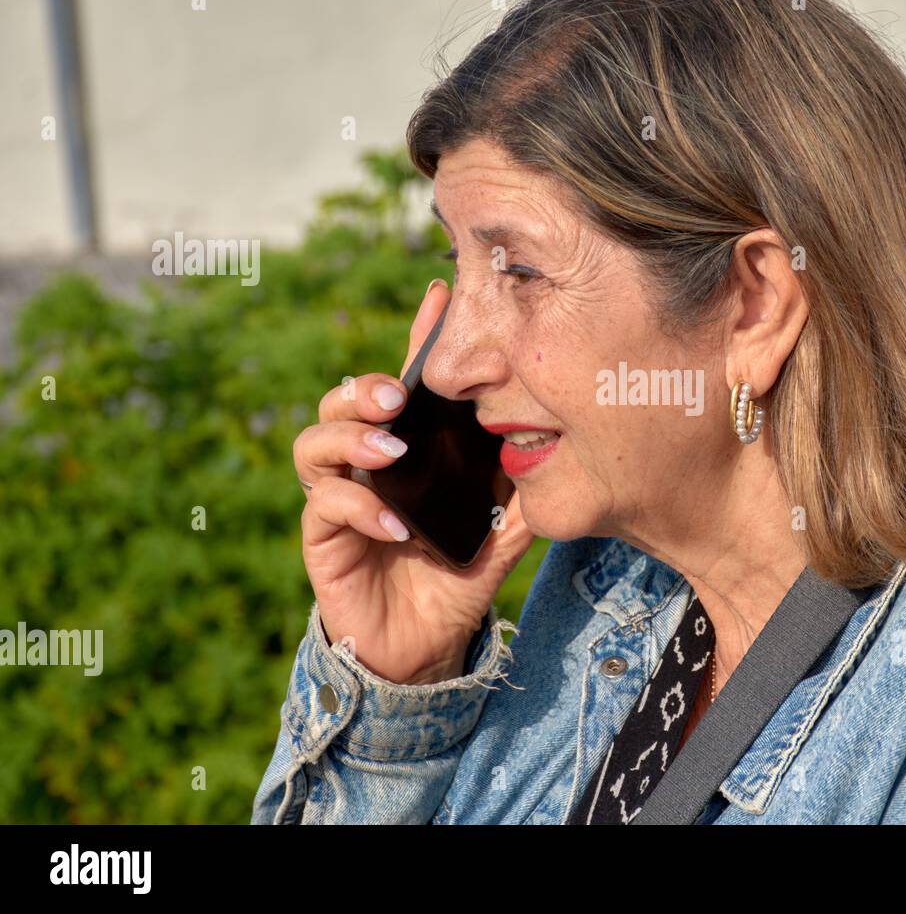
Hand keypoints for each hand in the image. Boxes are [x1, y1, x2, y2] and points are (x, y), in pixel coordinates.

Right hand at [292, 280, 534, 683]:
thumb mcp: (498, 531)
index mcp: (407, 452)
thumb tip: (555, 449)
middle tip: (397, 396)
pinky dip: (359, 510)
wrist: (425, 647)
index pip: (406, 387)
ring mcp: (338, 500)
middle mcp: (366, 466)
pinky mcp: (322, 540)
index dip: (419, 340)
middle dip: (364, 389)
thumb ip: (518, 493)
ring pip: (313, 445)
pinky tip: (395, 525)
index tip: (440, 296)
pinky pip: (323, 509)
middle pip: (342, 403)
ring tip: (390, 453)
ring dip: (351, 440)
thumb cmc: (456, 579)